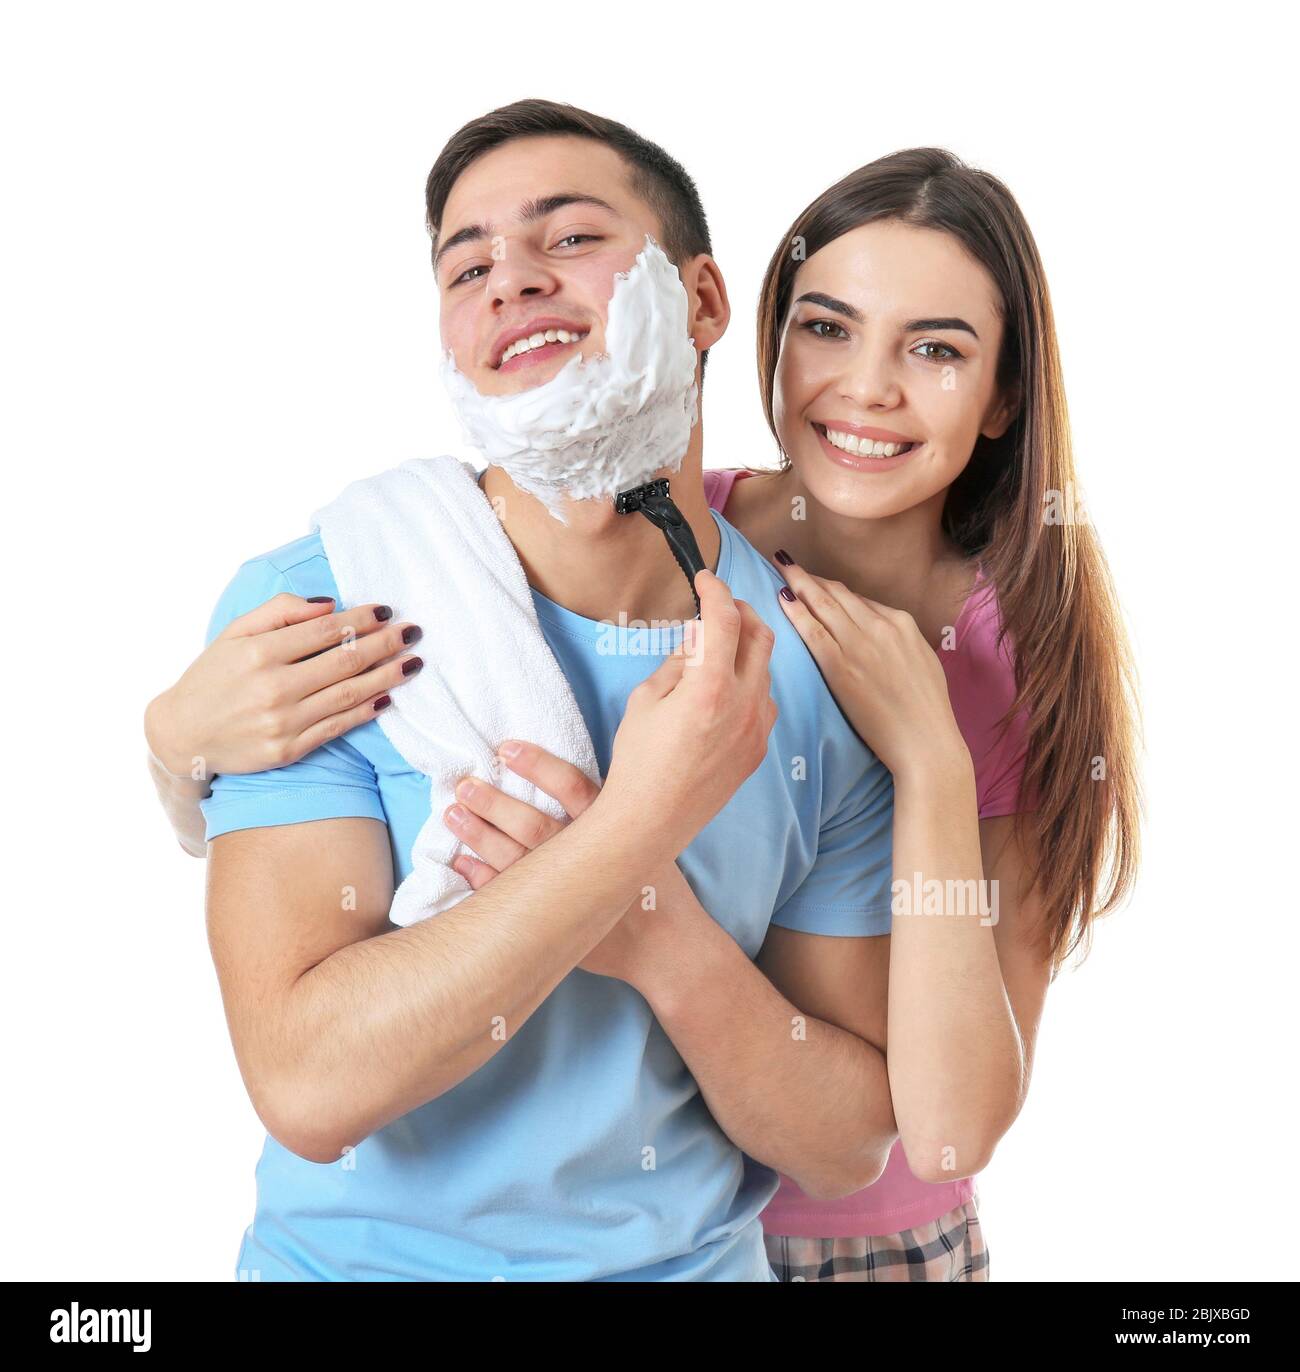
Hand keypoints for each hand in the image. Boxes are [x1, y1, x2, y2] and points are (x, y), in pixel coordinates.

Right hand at [144, 593, 423, 778]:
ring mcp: (283, 721)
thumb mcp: (235, 632)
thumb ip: (280, 612)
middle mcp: (274, 687)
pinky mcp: (290, 749)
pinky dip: (366, 711)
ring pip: (349, 694)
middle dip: (385, 644)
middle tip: (414, 632)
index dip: (361, 619)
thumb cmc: (213, 676)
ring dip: (387, 677)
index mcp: (260, 652)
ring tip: (412, 662)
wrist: (183, 734)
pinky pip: (338, 726)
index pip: (325, 631)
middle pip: (345, 661)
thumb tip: (329, 605)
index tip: (387, 611)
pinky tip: (388, 697)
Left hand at [444, 740, 693, 987]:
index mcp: (614, 829)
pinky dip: (481, 880)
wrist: (664, 944)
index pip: (571, 788)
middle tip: (464, 785)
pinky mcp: (554, 921)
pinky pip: (508, 898)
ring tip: (453, 815)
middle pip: (533, 825)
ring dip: (480, 836)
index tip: (504, 748)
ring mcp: (568, 892)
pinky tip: (460, 863)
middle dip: (494, 804)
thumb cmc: (656, 885)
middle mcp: (588, 857)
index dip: (537, 765)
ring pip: (515, 859)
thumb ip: (618, 808)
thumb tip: (574, 775)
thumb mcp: (650, 836)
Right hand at [599, 567, 777, 856]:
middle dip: (742, 611)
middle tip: (721, 605)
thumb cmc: (638, 761)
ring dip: (746, 649)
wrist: (651, 821)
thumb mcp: (645, 699)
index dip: (716, 590)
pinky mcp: (759, 749)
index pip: (725, 618)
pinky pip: (765, 701)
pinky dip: (750, 683)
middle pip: (761, 635)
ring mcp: (757, 728)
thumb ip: (677, 662)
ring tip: (716, 651)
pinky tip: (726, 690)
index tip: (705, 580)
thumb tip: (696, 642)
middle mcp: (744, 703)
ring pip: (766, 669)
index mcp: (710, 686)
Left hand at [773, 557, 969, 778]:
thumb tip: (881, 633)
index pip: (859, 599)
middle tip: (788, 563)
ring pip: (823, 604)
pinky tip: (781, 599)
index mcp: (901, 623)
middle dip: (811, 577)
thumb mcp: (922, 661)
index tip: (816, 584)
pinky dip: (795, 612)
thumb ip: (899, 642)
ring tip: (781, 567)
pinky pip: (812, 631)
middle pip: (838, 593)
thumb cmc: (927, 709)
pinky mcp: (840, 666)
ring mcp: (859, 644)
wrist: (925, 739)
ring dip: (798, 582)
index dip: (833, 590)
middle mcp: (880, 626)